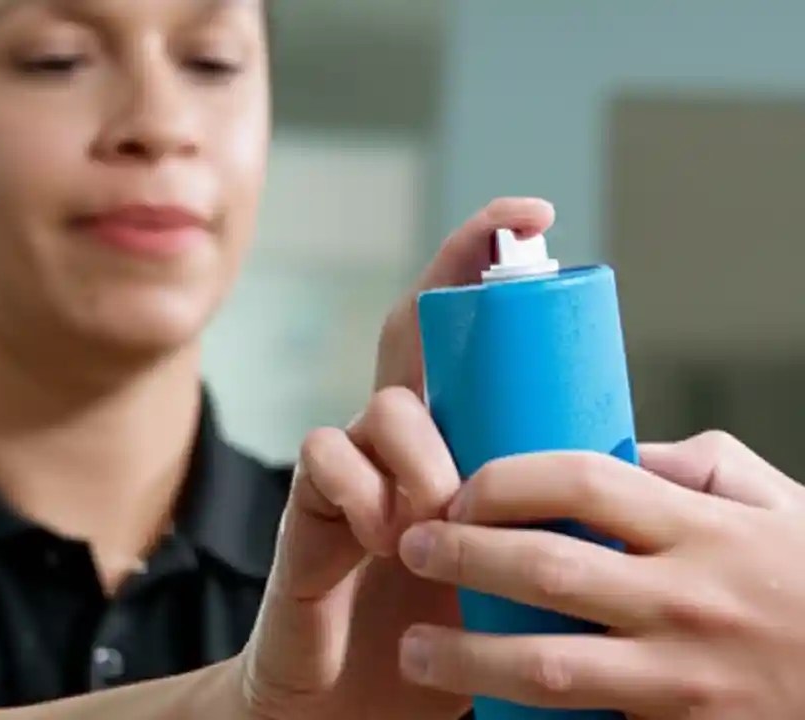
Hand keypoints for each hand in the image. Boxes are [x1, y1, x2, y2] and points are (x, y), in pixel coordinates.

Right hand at [234, 198, 555, 719]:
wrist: (356, 700)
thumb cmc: (443, 634)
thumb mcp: (509, 567)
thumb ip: (541, 516)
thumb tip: (635, 474)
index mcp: (455, 448)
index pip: (470, 345)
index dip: (485, 272)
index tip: (532, 218)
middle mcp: (402, 444)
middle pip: (413, 337)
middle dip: (446, 282)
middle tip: (494, 259)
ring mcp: (352, 471)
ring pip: (382, 405)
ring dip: (422, 447)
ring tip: (443, 506)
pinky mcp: (308, 508)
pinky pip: (324, 460)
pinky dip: (360, 488)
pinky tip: (385, 530)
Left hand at [395, 431, 804, 718]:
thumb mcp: (775, 507)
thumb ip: (693, 468)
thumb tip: (608, 449)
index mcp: (706, 531)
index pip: (579, 480)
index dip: (503, 480)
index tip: (462, 490)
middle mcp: (689, 602)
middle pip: (544, 569)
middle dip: (460, 556)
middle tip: (412, 548)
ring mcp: (684, 681)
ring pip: (548, 668)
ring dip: (466, 658)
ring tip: (417, 650)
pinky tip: (482, 718)